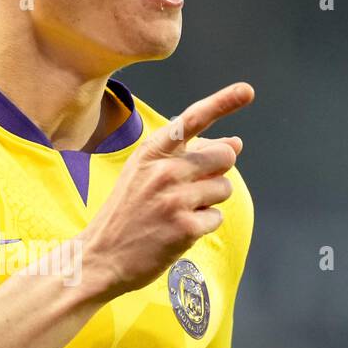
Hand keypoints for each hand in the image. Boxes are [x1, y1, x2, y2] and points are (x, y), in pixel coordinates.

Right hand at [78, 81, 254, 301]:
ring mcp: (175, 199)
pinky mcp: (186, 228)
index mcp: (151, 153)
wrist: (100, 257)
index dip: (223, 102)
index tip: (247, 90)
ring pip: (224, 188)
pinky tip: (178, 231)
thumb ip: (188, 156)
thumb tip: (236, 143)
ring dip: (210, 201)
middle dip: (217, 171)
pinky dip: (203, 226)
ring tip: (179, 212)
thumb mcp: (144, 175)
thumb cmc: (126, 214)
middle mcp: (164, 171)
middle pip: (223, 156)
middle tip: (192, 190)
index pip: (193, 119)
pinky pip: (217, 218)